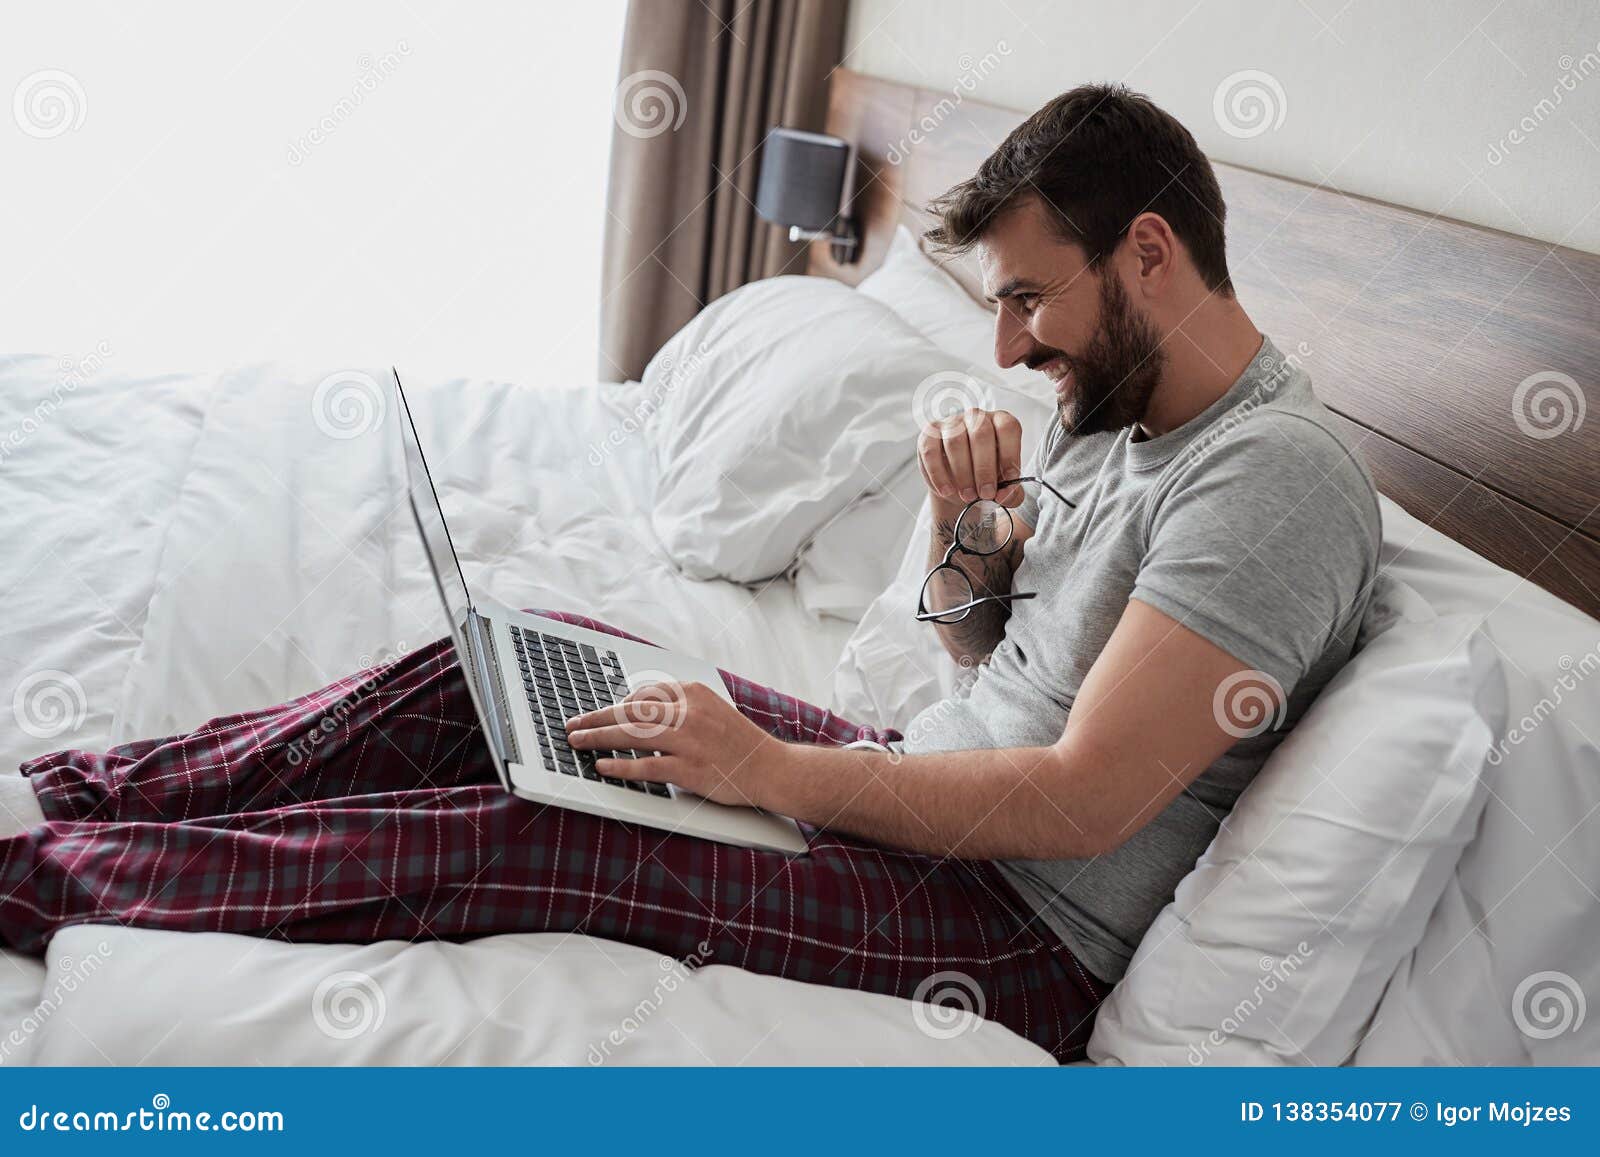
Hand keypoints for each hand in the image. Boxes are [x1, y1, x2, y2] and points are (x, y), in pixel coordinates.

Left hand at [565, 681, 781, 806]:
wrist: (773, 768)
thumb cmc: (741, 743)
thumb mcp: (713, 710)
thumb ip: (681, 706)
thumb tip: (641, 707)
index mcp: (694, 694)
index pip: (644, 693)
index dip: (617, 705)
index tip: (600, 714)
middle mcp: (689, 712)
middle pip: (631, 710)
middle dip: (597, 717)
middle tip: (574, 724)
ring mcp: (689, 740)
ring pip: (632, 734)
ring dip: (598, 737)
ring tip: (577, 741)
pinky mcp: (689, 768)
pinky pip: (646, 766)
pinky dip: (620, 766)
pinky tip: (602, 766)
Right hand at [917, 408, 1024, 517]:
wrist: (959, 485)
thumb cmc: (985, 477)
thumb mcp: (1003, 486)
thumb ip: (1010, 492)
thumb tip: (1003, 495)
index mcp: (1000, 423)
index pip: (1008, 427)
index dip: (1010, 453)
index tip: (1010, 478)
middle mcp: (976, 418)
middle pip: (981, 434)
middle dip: (984, 468)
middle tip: (986, 493)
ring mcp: (951, 423)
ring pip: (955, 441)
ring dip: (962, 473)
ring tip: (968, 495)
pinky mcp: (929, 434)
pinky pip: (930, 451)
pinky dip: (938, 474)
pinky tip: (947, 490)